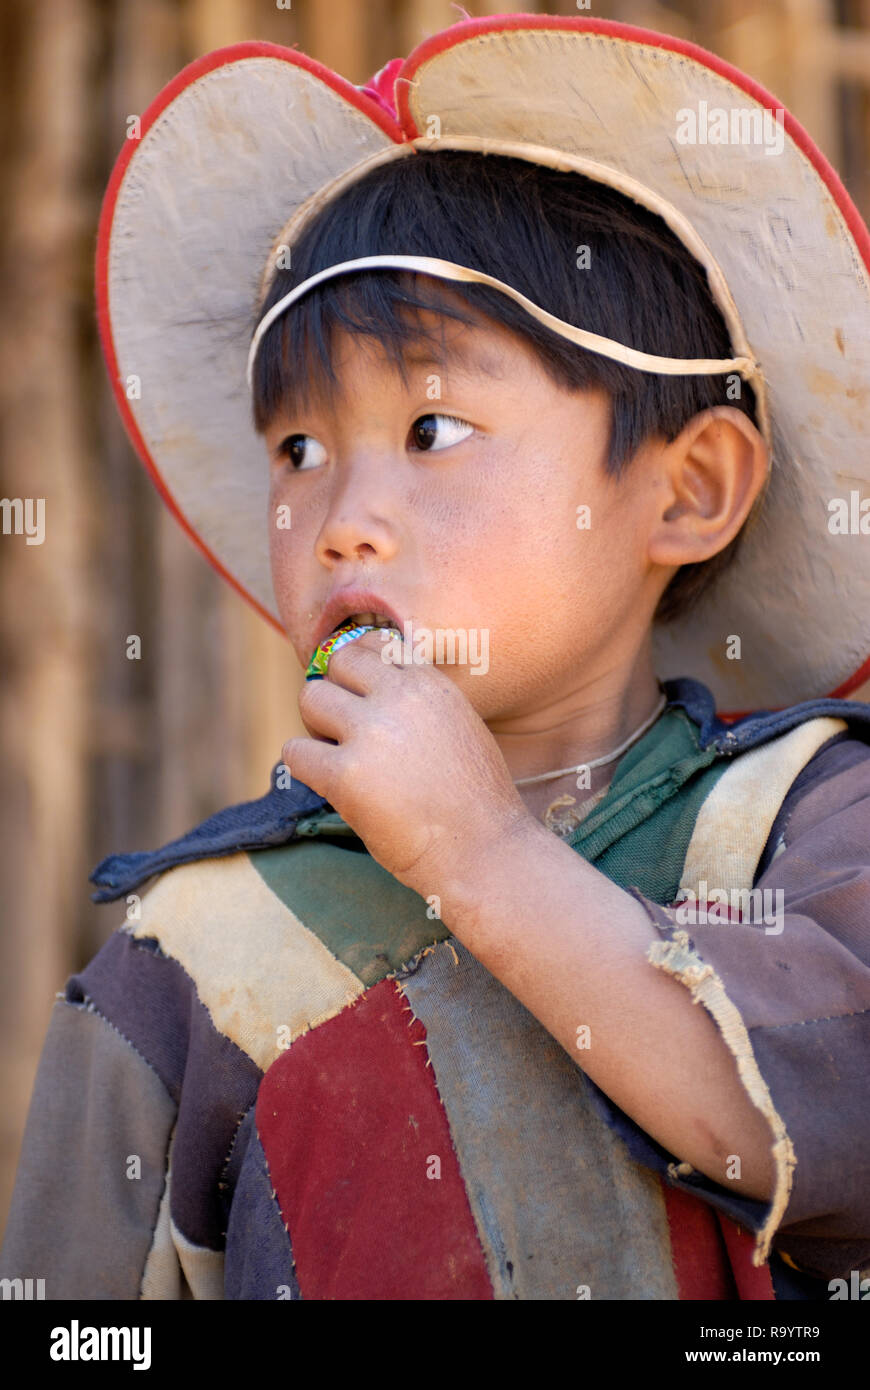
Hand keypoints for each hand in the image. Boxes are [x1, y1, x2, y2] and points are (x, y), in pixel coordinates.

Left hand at [282, 630, 532, 897]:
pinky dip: (304, 767)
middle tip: (345, 732)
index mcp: (430, 684)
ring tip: (338, 758)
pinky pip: (294, 752)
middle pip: (336, 664)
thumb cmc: (476, 801)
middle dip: (335, 694)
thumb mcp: (460, 727)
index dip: (358, 669)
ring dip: (316, 728)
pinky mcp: (345, 775)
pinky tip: (328, 784)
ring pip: (310, 700)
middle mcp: (400, 698)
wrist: (485, 852)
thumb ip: (420, 703)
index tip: (359, 697)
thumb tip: (370, 693)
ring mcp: (371, 733)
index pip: (374, 643)